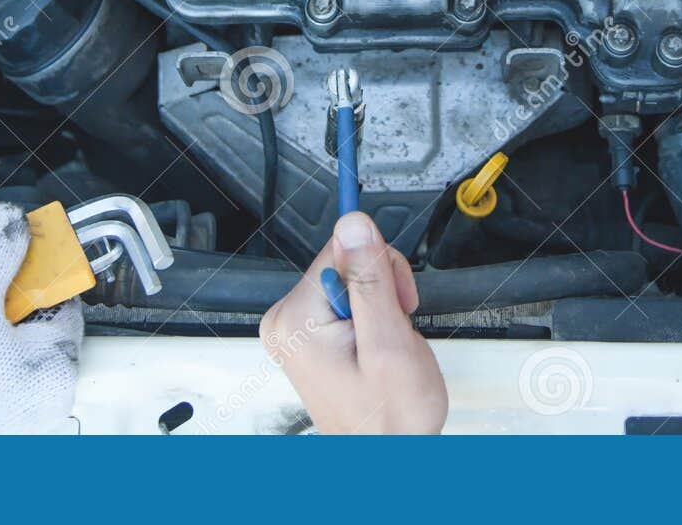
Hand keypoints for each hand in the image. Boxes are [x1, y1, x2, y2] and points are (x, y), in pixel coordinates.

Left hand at [260, 213, 447, 433]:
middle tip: (394, 329)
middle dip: (382, 289)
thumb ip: (371, 281)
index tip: (395, 299)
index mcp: (296, 319)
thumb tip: (354, 225)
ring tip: (387, 345)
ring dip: (379, 305)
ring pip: (350, 280)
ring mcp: (296, 330)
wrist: (388, 456)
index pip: (342, 248)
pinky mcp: (309, 336)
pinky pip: (346, 302)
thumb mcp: (389, 344)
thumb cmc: (389, 420)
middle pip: (345, 262)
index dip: (381, 268)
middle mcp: (286, 321)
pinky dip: (371, 318)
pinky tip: (376, 346)